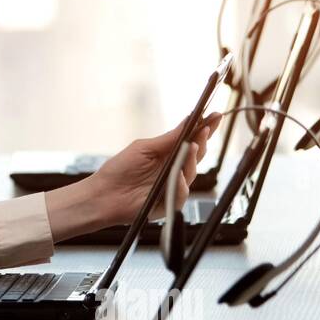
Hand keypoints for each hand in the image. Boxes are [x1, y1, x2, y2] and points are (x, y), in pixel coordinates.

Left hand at [84, 111, 221, 224]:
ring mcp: (173, 186)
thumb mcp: (144, 148)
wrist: (104, 194)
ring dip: (192, 159)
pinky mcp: (169, 203)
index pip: (192, 140)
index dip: (205, 128)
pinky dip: (180, 183)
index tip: (216, 115)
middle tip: (205, 129)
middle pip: (197, 155)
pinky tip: (178, 175)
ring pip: (192, 173)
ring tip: (192, 146)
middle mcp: (174, 170)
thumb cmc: (120, 170)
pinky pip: (181, 193)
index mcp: (168, 154)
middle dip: (203, 140)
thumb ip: (169, 138)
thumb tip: (189, 121)